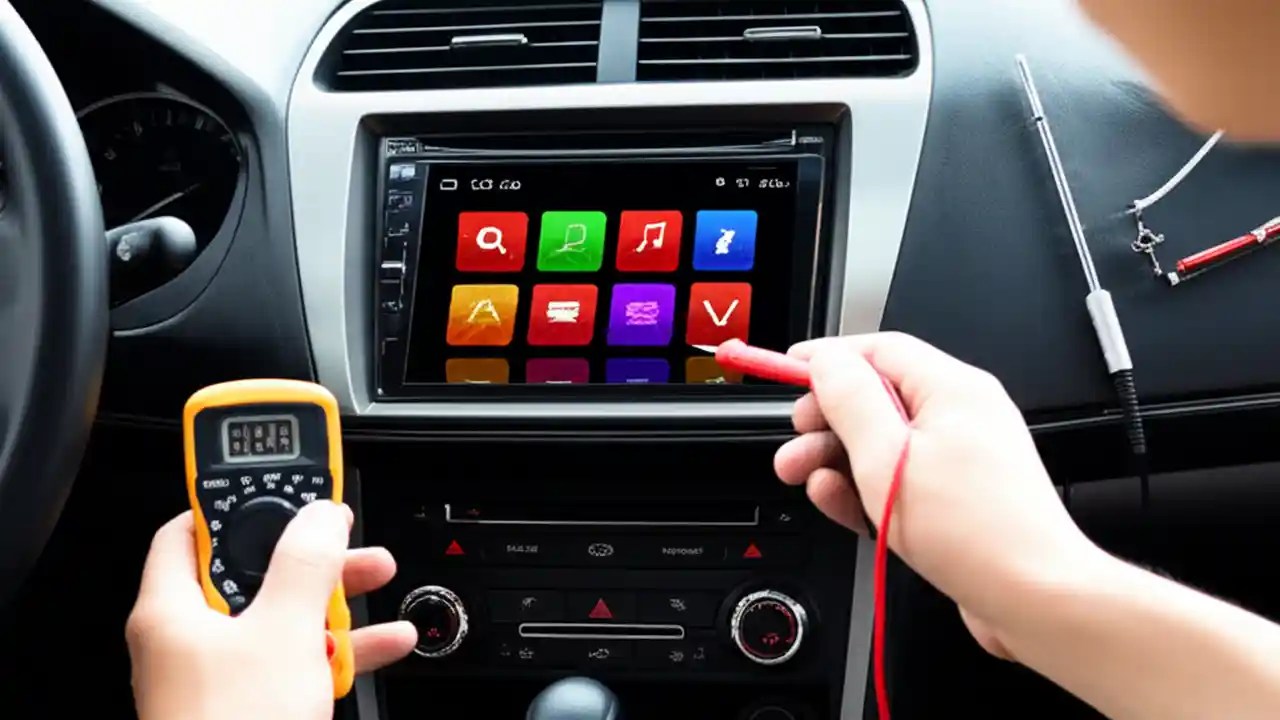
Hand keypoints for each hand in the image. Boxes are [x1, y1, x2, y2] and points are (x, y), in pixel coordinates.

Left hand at [126, 502, 416, 719]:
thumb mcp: (283, 632)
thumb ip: (304, 564)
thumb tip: (319, 514)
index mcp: (172, 611)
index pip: (192, 528)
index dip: (237, 498)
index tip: (282, 476)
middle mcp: (191, 641)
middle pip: (251, 571)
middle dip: (307, 551)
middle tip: (344, 529)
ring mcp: (224, 677)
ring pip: (282, 617)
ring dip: (334, 599)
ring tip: (376, 575)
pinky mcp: (253, 707)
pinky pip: (299, 660)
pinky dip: (340, 647)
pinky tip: (384, 641)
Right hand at [774, 333, 1101, 656]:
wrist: (1035, 598)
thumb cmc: (974, 533)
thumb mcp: (887, 458)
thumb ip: (850, 401)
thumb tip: (826, 361)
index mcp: (952, 389)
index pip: (878, 350)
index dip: (827, 359)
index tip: (788, 372)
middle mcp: (963, 415)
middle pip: (876, 397)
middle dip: (826, 421)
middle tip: (794, 444)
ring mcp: (964, 456)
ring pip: (884, 441)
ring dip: (839, 459)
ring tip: (808, 481)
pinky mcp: (960, 495)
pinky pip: (901, 476)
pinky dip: (867, 488)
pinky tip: (845, 505)